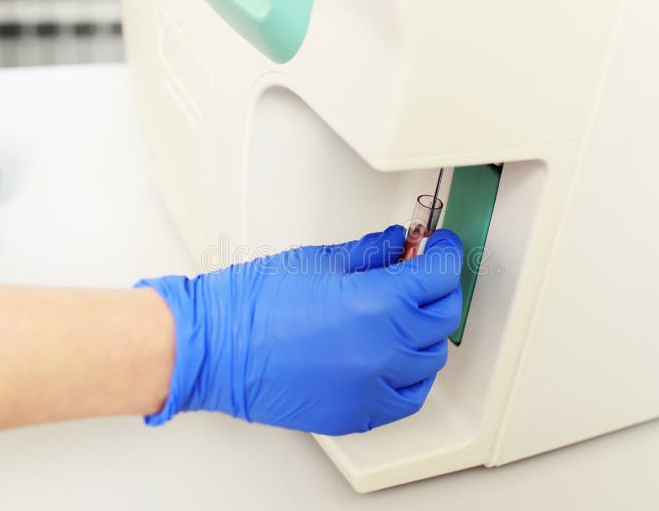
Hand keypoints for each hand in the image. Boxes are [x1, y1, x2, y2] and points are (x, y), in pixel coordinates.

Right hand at [139, 226, 463, 434]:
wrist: (213, 347)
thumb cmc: (250, 304)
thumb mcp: (318, 261)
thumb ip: (369, 253)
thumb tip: (397, 245)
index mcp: (375, 304)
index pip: (440, 276)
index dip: (445, 254)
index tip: (441, 248)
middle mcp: (381, 350)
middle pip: (443, 316)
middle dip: (438, 288)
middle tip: (422, 274)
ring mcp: (371, 388)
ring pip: (431, 360)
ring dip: (425, 332)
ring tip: (406, 314)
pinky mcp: (357, 414)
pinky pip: (406, 398)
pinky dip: (410, 375)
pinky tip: (396, 357)